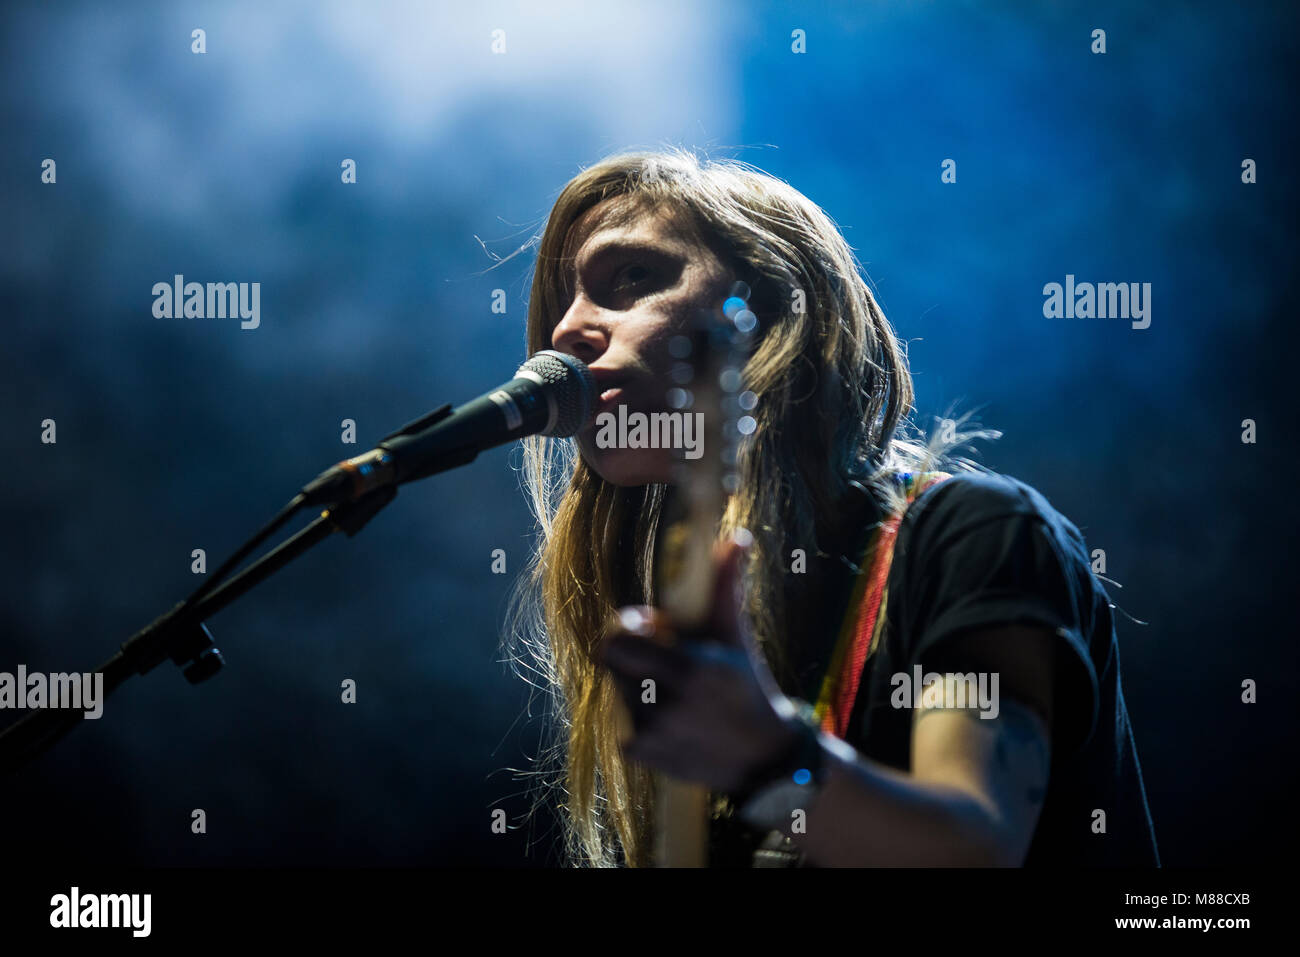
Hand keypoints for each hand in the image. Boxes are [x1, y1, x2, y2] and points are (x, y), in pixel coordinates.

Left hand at [598, 537, 803, 795]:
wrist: (763, 756)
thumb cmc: (748, 685)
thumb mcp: (736, 636)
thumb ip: (726, 586)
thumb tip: (737, 537)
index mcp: (690, 669)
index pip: (617, 643)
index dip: (627, 631)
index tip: (651, 629)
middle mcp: (668, 705)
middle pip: (613, 665)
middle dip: (632, 658)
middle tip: (663, 662)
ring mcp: (654, 734)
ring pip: (620, 694)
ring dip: (640, 689)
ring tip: (677, 696)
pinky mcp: (645, 756)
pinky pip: (625, 726)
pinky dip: (644, 722)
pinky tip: (675, 724)